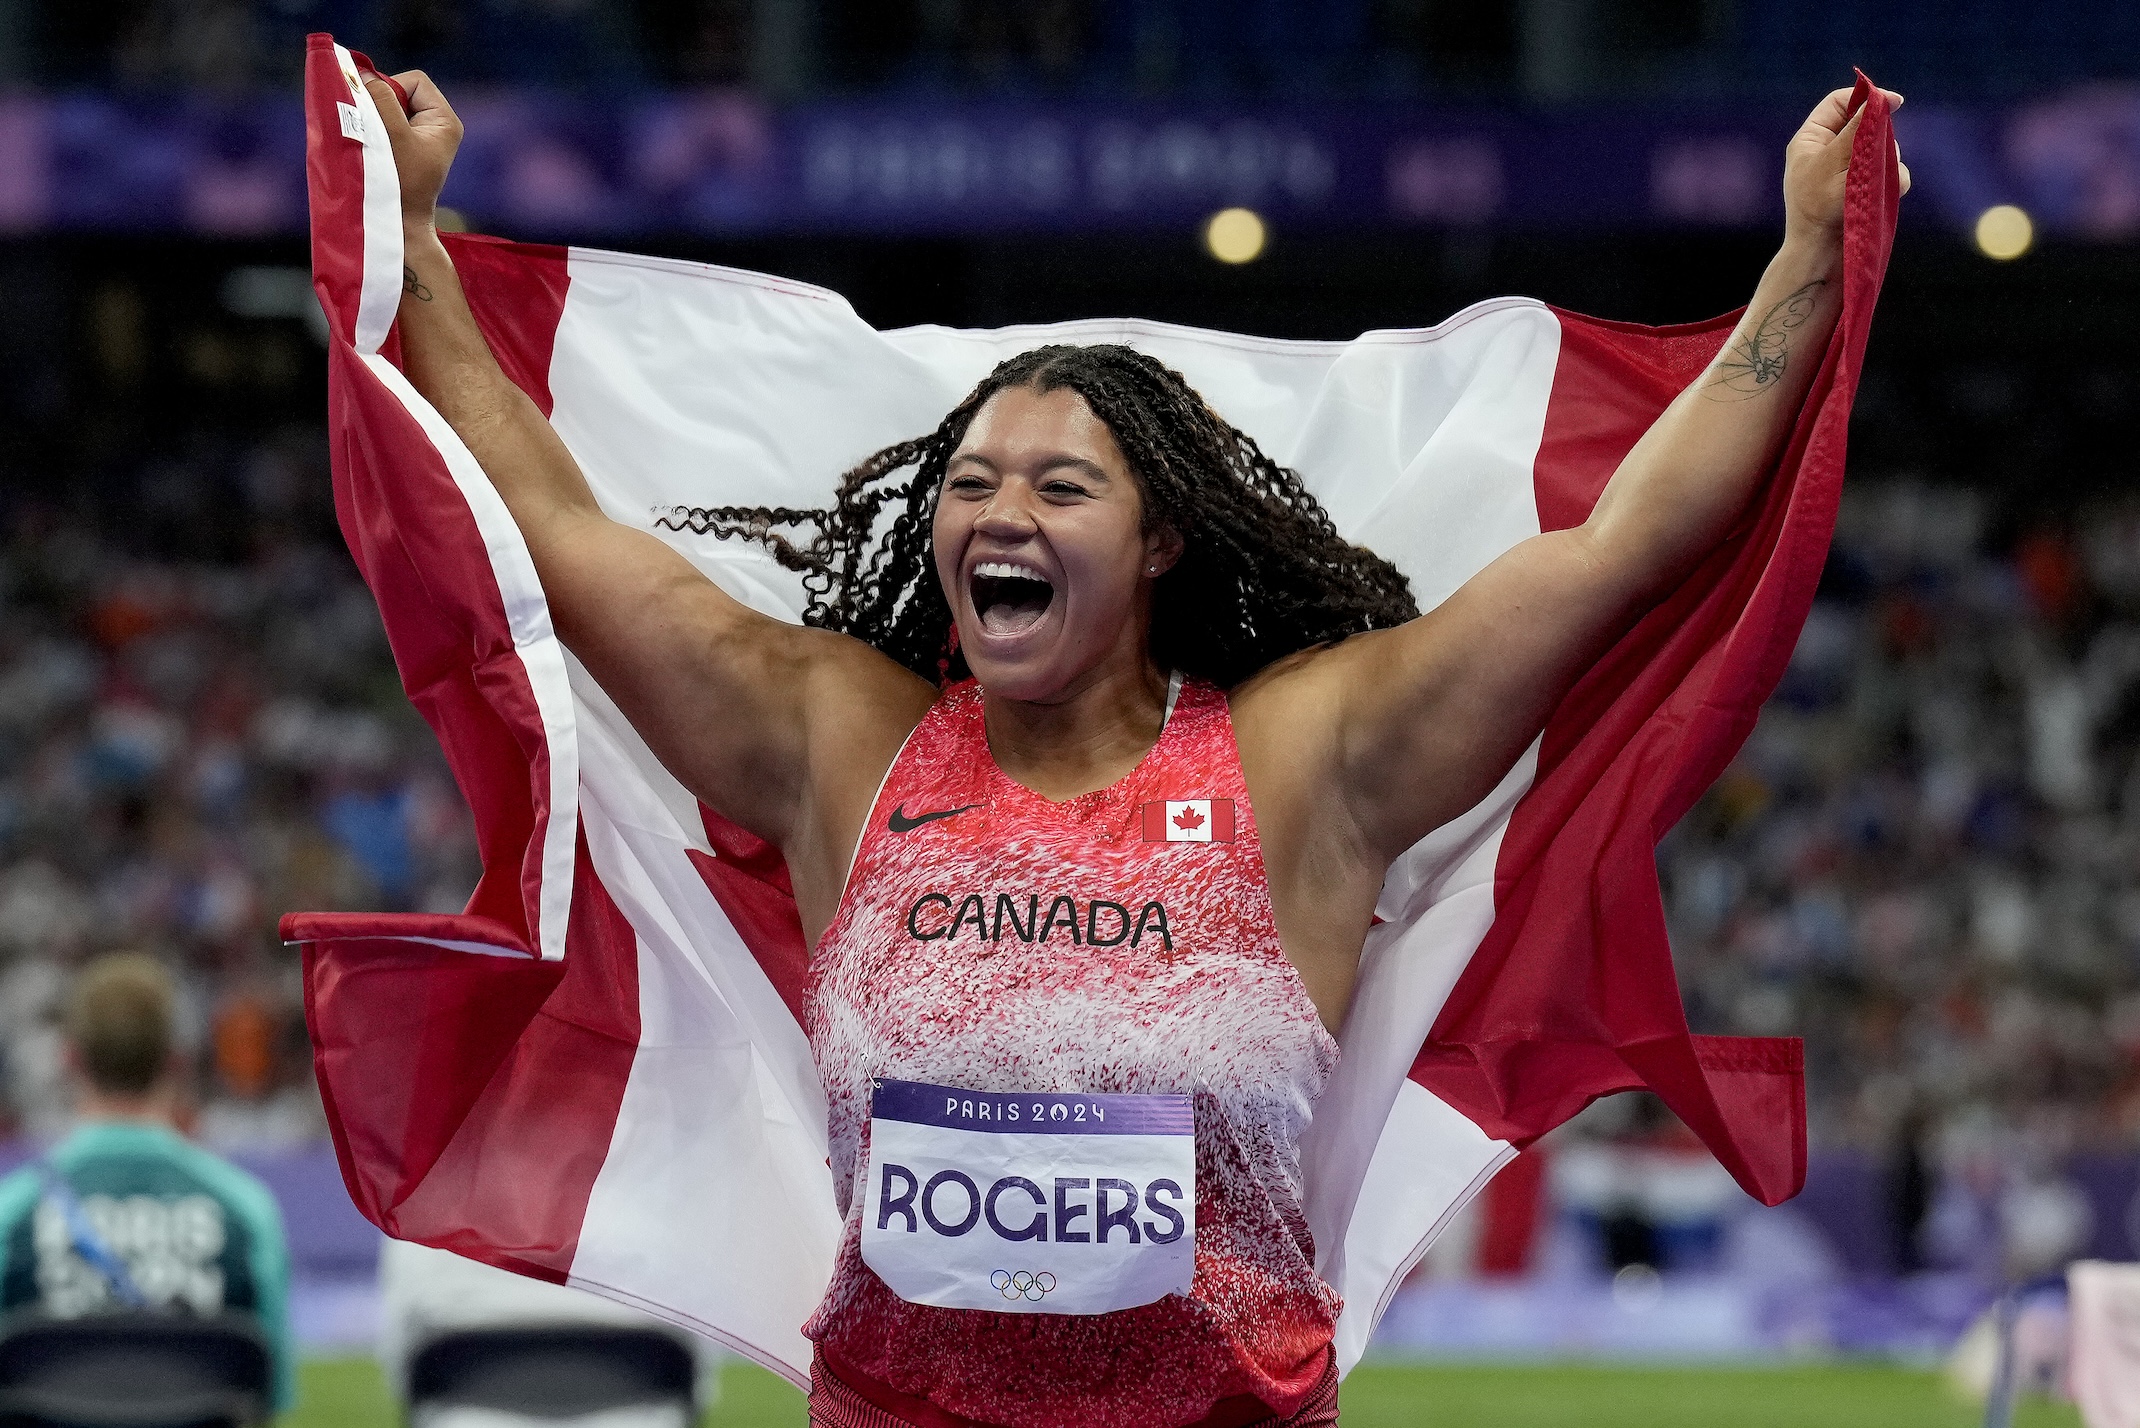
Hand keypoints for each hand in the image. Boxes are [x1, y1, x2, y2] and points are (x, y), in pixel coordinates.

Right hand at [362, 70, 462, 228]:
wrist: (400, 223)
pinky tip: (370, 146)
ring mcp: (424, 138)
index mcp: (445, 121)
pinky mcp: (410, 149)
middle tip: (371, 126)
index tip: (378, 111)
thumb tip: (364, 74)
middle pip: (403, 92)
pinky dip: (376, 129)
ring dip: (376, 117)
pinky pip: (389, 125)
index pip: (416, 81)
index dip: (392, 87)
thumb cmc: (400, 182)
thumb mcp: (392, 136)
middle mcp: (439, 126)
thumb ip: (381, 101)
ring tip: (371, 139)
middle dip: (382, 103)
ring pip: (393, 109)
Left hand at [1781, 85, 1910, 242]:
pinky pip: (1892, 173)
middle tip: (1878, 152)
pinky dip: (1893, 181)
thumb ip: (1857, 128)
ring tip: (1872, 183)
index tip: (1894, 102)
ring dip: (1887, 161)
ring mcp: (1851, 170)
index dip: (1866, 98)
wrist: (1821, 253)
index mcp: (1812, 139)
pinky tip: (1883, 194)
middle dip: (1880, 136)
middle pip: (1868, 123)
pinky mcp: (1867, 187)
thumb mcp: (1835, 160)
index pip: (1839, 103)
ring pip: (1884, 148)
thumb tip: (1876, 99)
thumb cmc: (1819, 207)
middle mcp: (1830, 151)